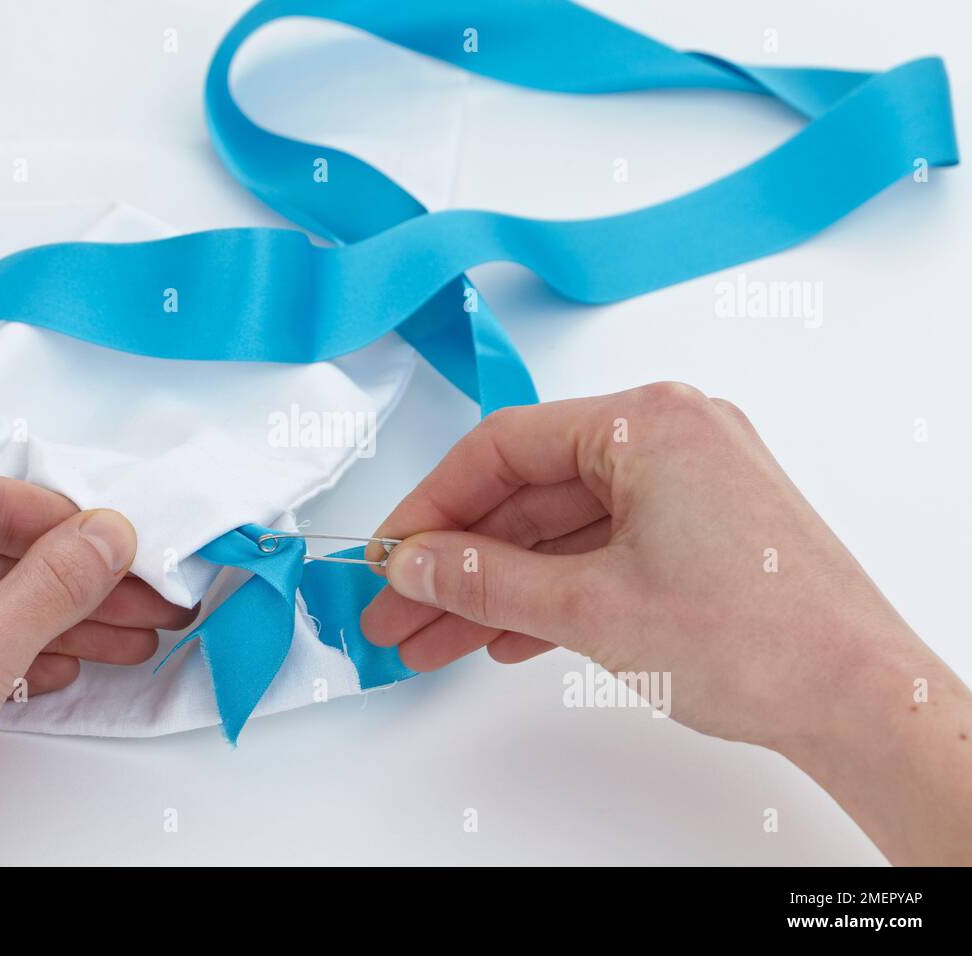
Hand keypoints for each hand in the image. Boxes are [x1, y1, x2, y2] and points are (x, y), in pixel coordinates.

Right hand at [362, 383, 971, 863]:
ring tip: (435, 637)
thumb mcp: (591, 609)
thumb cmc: (760, 641)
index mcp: (648, 424)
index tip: (392, 552)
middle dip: (459, 561)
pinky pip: (600, 549)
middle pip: (528, 492)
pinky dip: (551, 590)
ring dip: (497, 585)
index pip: (503, 447)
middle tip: (401, 607)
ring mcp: (688, 486)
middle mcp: (670, 438)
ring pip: (560, 529)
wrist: (863, 702)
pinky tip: (504, 635)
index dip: (433, 505)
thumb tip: (417, 561)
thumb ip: (487, 580)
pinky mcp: (699, 531)